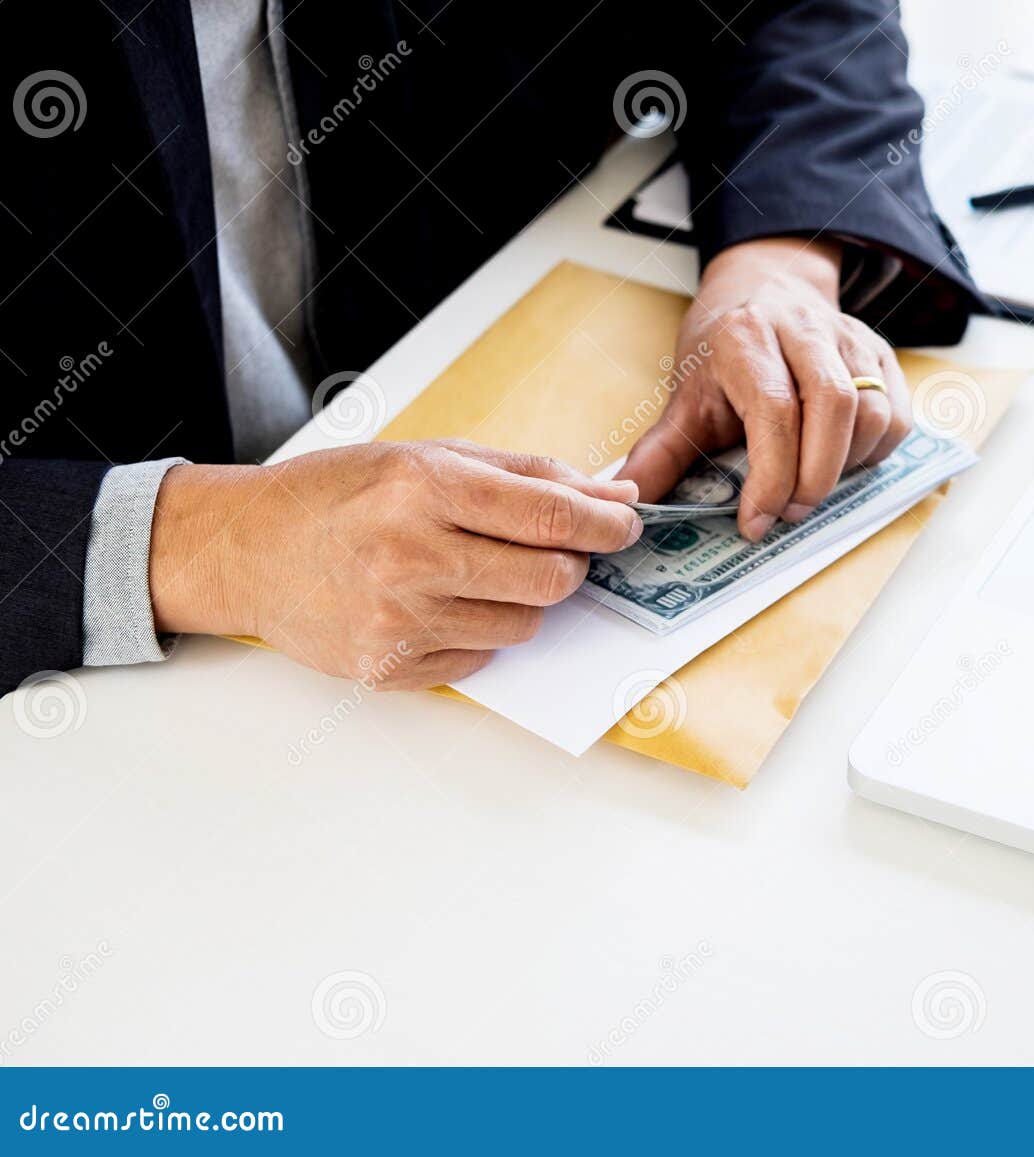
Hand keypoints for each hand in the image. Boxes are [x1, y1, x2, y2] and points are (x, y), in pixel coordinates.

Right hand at [148, 440, 641, 688]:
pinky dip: (479, 631)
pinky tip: (440, 603)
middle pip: (551, 578)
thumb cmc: (338, 495)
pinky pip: (481, 657)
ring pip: (525, 624)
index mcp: (424, 488)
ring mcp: (398, 620)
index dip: (605, 524)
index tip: (625, 524)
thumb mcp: (426, 457)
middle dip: (569, 564)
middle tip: (552, 550)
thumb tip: (611, 494)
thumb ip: (525, 475)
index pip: (551, 516)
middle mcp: (411, 555)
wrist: (245, 551)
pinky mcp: (390, 667)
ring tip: (478, 572)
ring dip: (524, 600)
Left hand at [617, 236, 911, 539]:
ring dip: (847, 467)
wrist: (763, 289)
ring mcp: (849, 338)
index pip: (774, 410)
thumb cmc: (724, 350)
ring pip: (873, 412)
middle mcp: (803, 330)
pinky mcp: (880, 352)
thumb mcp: (686, 396)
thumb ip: (661, 452)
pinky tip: (842, 462)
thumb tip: (631, 501)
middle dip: (815, 477)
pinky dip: (876, 452)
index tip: (755, 521)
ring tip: (811, 488)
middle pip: (835, 406)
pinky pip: (897, 414)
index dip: (771, 477)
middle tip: (790, 514)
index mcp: (745, 338)